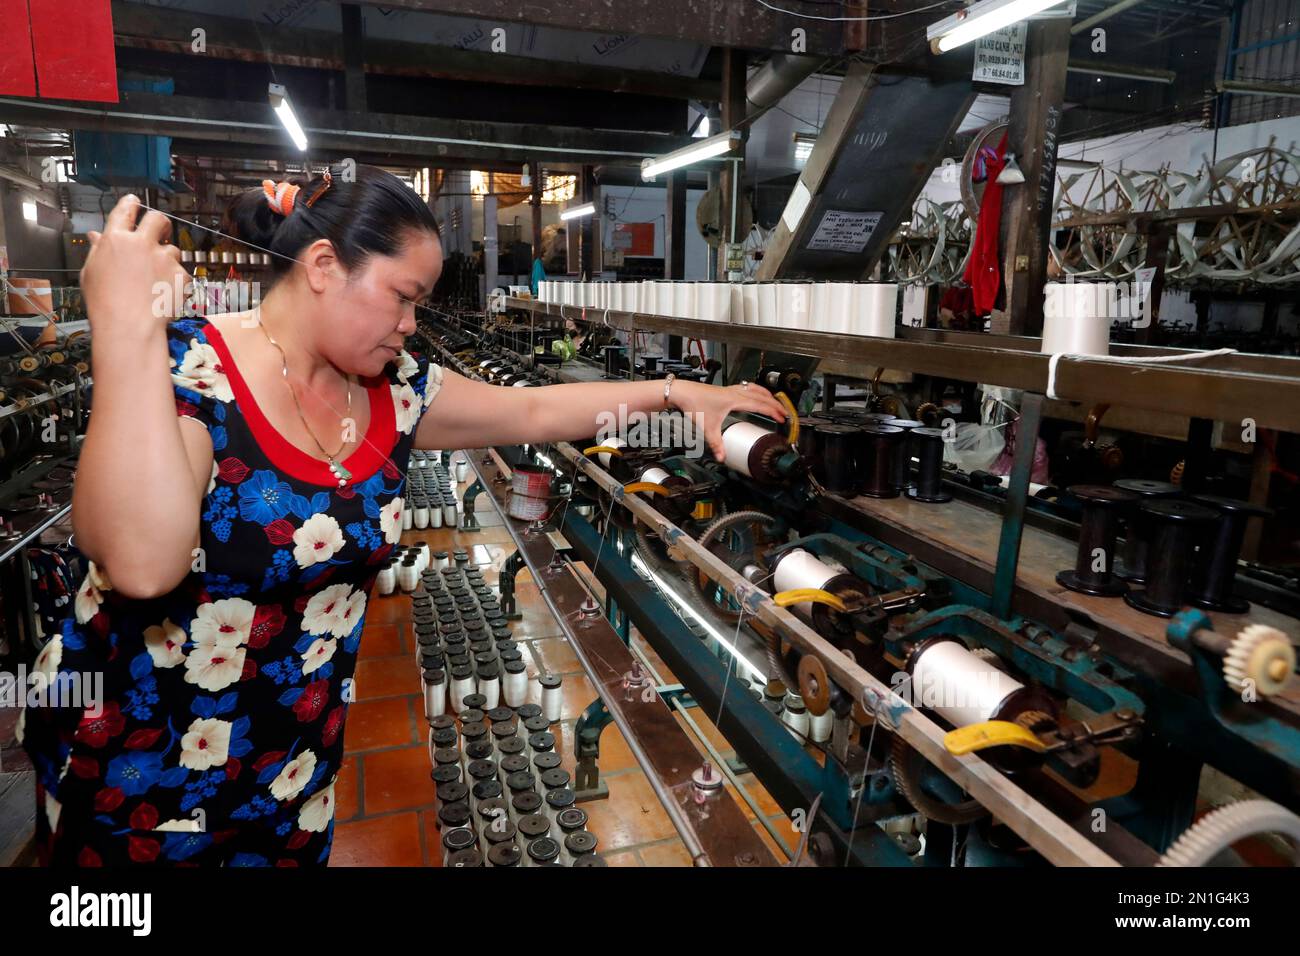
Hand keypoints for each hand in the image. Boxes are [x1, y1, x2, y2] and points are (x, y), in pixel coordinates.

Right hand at [82, 194, 189, 338]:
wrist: (129, 326)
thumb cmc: (105, 303)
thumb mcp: (91, 273)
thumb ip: (98, 251)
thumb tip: (96, 236)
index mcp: (116, 239)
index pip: (125, 211)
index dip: (131, 204)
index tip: (135, 202)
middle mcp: (142, 243)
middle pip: (157, 219)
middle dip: (160, 223)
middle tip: (161, 230)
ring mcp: (164, 258)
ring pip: (172, 249)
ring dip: (167, 258)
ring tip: (155, 279)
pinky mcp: (181, 274)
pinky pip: (181, 272)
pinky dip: (175, 281)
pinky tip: (164, 294)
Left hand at [671, 379, 789, 461]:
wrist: (683, 392)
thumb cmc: (694, 404)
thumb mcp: (707, 427)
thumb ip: (716, 443)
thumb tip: (722, 457)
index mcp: (735, 400)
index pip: (760, 405)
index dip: (773, 411)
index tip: (782, 418)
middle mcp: (735, 393)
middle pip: (762, 396)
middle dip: (775, 404)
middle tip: (785, 412)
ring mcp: (731, 389)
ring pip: (755, 389)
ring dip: (767, 395)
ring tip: (775, 401)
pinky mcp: (726, 390)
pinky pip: (747, 387)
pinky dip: (756, 391)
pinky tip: (755, 394)